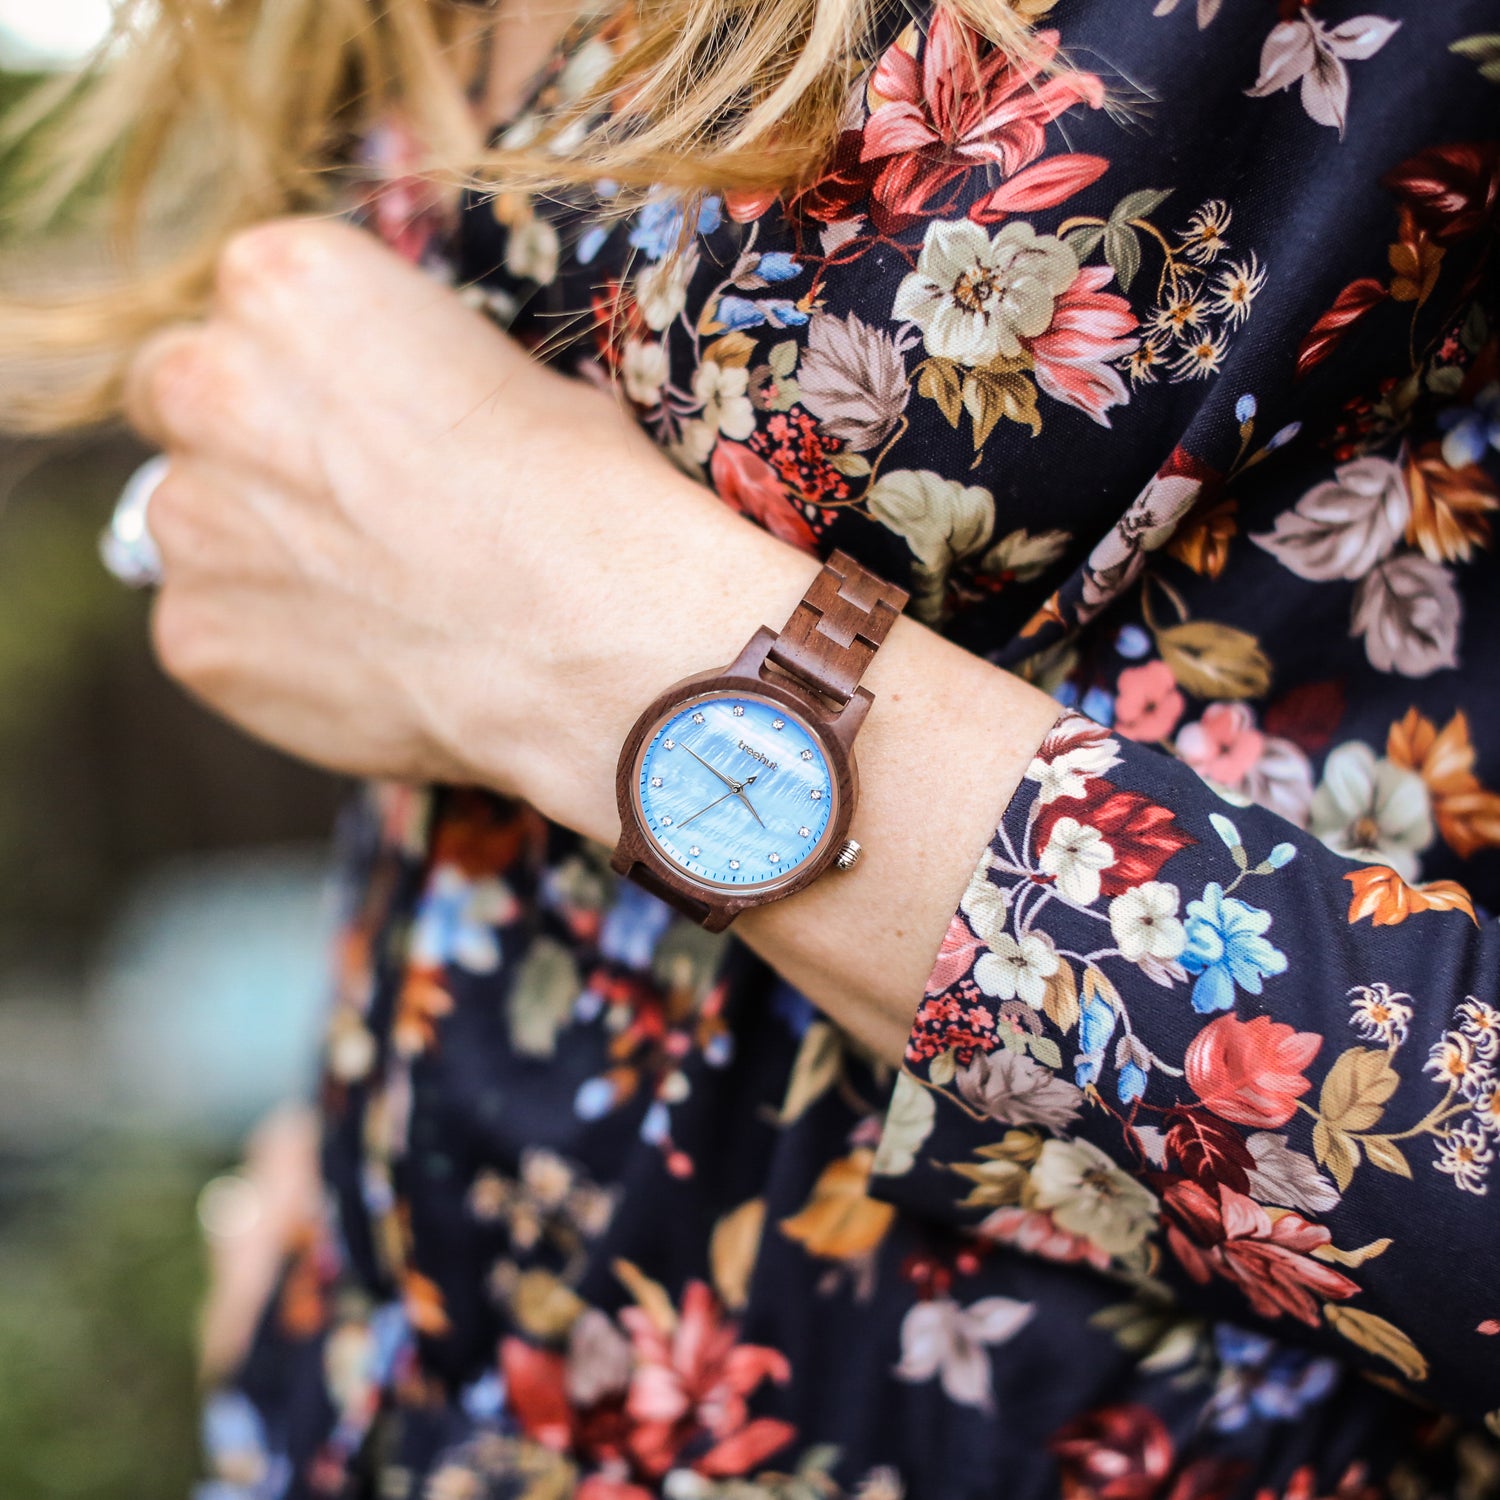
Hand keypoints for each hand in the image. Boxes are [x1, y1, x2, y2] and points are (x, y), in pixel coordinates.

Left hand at [120, 216, 1061, 1070]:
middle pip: (196, 397)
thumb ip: (436, 382)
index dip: (334, 381)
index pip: (255, 296)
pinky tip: (393, 666)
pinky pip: (216, 628)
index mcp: (310, 282)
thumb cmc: (640, 518)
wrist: (648, 674)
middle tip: (396, 524)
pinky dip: (281, 648)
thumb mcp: (549, 401)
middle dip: (282, 456)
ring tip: (410, 605)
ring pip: (193, 520)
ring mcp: (199, 524)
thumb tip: (408, 414)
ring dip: (276, 556)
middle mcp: (222, 389)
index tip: (403, 437)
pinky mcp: (208, 643)